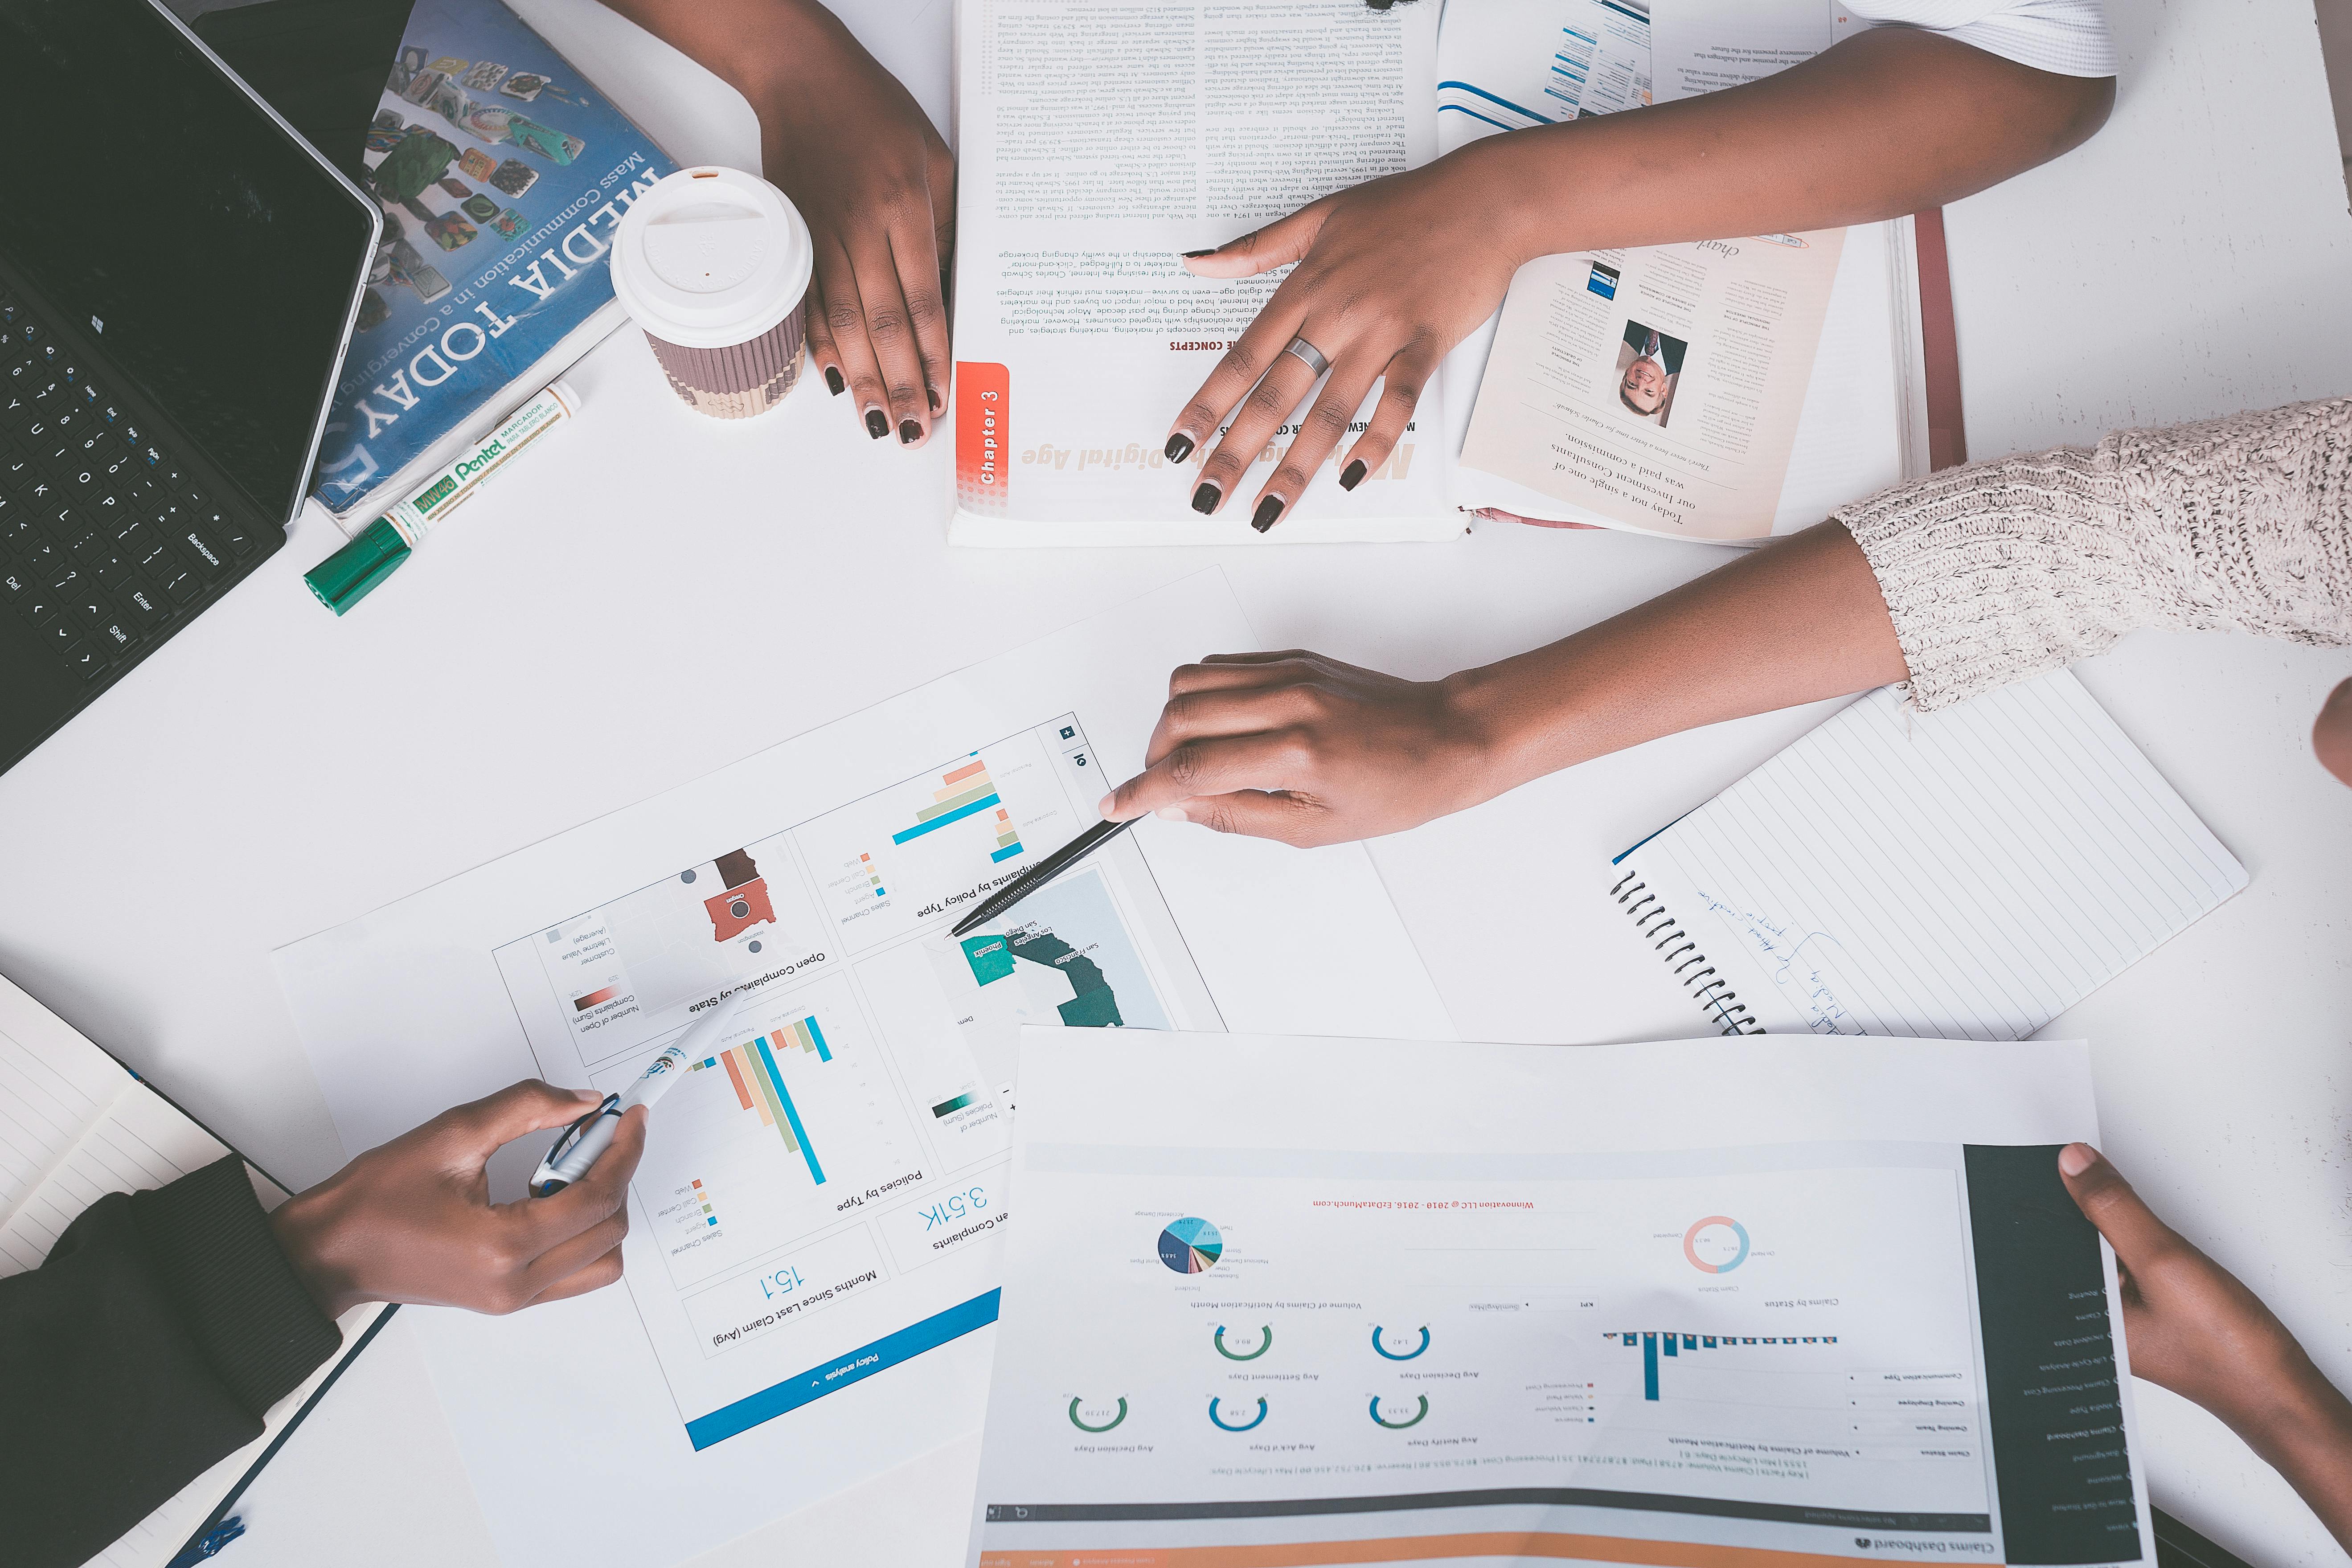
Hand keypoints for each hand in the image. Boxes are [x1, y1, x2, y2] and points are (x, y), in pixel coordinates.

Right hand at [269, 1082, 645, 1317]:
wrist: (330, 1250)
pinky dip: (579, 1232)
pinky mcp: (507, 1299)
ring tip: (563, 1170)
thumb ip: (527, 1108)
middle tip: (593, 1134)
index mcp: (503, 1246)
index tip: (628, 1118)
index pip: (597, 1197)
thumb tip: (582, 1103)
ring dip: (601, 1209)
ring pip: (601, 1261)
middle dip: (614, 1175)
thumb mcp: (453, 1134)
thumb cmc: (374, 1201)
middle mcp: (514, 1283)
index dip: (623, 1149)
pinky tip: (548, 1194)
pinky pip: (573, 1271)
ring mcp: (513, 1298)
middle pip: (609, 1231)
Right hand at [751, 6, 954, 446]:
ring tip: (878, 424)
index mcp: (904, 209)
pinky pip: (807, 302)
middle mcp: (860, 228)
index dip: (932, 355)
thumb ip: (944, 230)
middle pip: (881, 323)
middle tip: (913, 430)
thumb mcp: (936, 162)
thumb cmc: (877, 116)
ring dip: (861, 378)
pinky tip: (834, 381)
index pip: (922, 300)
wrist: (803, 78)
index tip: (943, 395)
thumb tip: (948, 296)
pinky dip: (819, 345)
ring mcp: (820, 235)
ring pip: (841, 322)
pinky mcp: (793, 237)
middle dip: (899, 383)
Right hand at [1099, 651, 1494, 845]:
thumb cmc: (1397, 787)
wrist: (1447, 739)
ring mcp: (1289, 672)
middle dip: (1154, 756)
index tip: (1117, 806)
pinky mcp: (1293, 657)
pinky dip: (1203, 697)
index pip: (1191, 769)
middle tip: (1164, 785)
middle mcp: (1286, 701)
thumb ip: (1236, 816)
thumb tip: (1176, 809)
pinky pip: (1222, 667)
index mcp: (1294, 751)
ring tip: (1192, 756)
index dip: (1143, 791)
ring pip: (1190, 681)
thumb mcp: (1313, 828)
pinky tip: (1220, 727)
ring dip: (1173, 722)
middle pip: (1178, 716)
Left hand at [1163, 153, 1532, 529]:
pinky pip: (1398, 401)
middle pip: (1274, 394)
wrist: (1481, 200)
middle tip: (1207, 496)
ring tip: (1269, 510)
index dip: (1207, 405)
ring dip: (1296, 466)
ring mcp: (1381, 332)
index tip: (1179, 443)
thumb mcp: (1318, 216)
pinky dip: (1377, 440)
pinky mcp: (1425, 344)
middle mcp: (1336, 315)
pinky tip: (1352, 477)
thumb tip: (1196, 262)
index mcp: (1305, 288)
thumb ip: (1256, 249)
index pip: (1243, 357)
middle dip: (1236, 451)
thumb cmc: (1403, 207)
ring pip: (1330, 409)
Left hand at [2058, 1144, 2351, 1486]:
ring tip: (2090, 1179)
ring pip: (2092, 1256)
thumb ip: (2114, 1209)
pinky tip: (2126, 1217)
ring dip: (2094, 1221)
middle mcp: (2092, 1323)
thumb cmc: (2225, 1350)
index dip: (2033, 1208)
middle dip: (2062, 1211)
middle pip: (2061, 1253)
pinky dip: (2122, 1238)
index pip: (2036, 1254)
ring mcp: (2121, 1318)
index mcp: (2079, 1322)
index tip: (2030, 1163)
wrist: (2279, 1390)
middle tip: (2066, 1164)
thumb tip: (2073, 1165)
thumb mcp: (2162, 1261)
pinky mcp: (2148, 1312)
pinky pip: (2120, 1264)